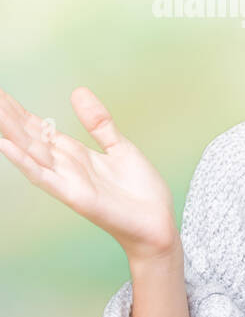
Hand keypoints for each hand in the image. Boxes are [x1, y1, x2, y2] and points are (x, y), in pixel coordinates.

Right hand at [0, 86, 178, 260]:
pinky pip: (44, 177)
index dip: (19, 111)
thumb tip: (78, 91)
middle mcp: (64, 166)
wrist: (157, 224)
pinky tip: (5, 145)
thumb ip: (98, 123)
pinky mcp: (74, 196)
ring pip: (30, 152)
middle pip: (29, 136)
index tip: (0, 93)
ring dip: (10, 132)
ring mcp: (66, 180)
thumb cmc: (139, 192)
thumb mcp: (120, 148)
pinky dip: (24, 162)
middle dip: (8, 116)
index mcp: (74, 154)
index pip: (39, 128)